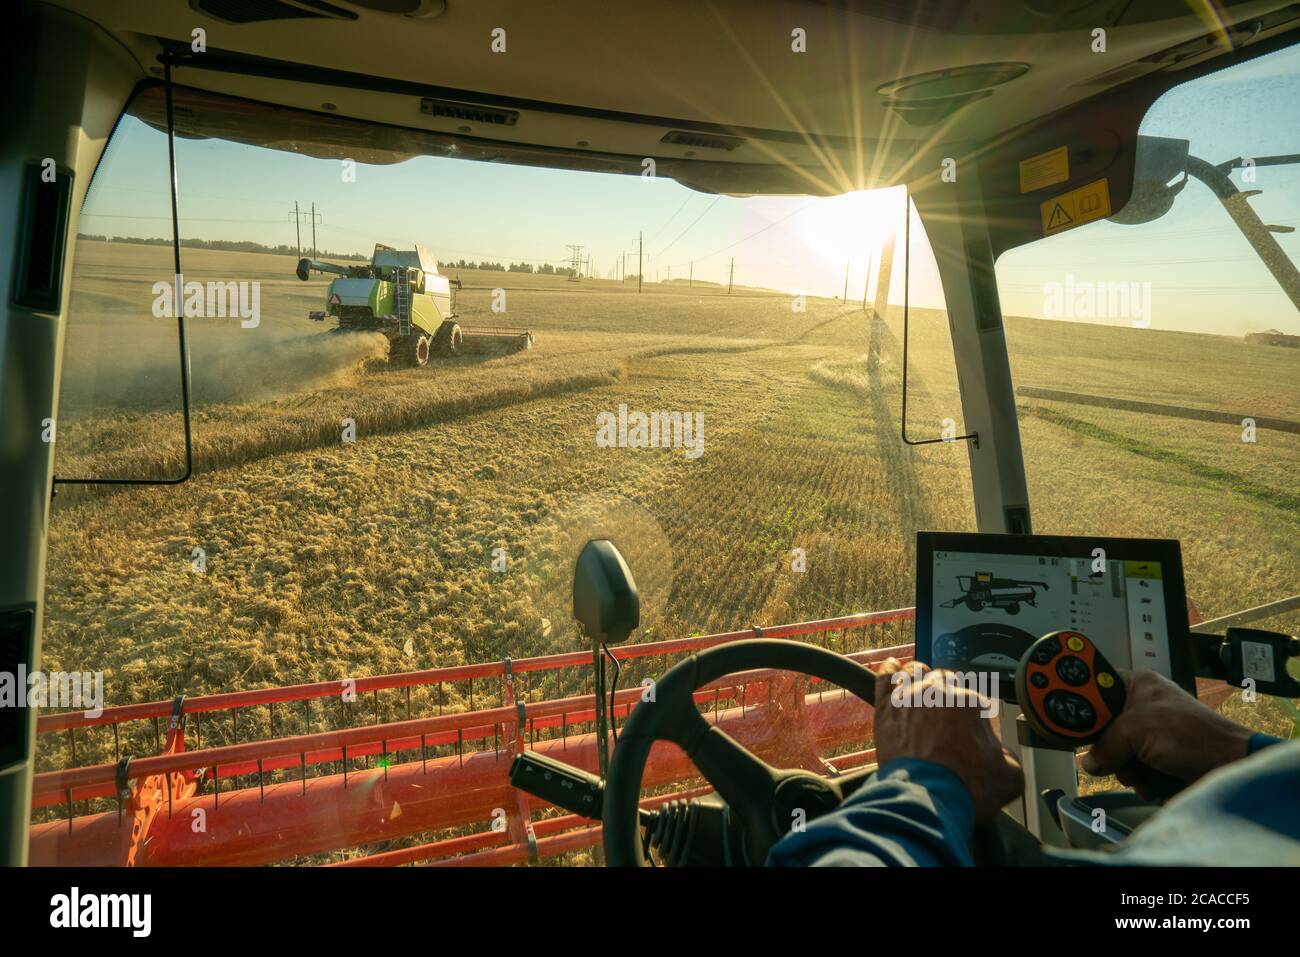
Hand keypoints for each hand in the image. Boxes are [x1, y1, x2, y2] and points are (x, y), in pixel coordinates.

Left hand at [874, 658, 1023, 822]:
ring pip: (915, 672)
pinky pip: (885, 676)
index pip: (974, 698)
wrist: (927, 799)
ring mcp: (910, 697)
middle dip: (947, 693)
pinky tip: (892, 668)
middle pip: (943, 679)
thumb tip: (1002, 753)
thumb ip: (1010, 756)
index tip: (970, 729)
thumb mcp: (1010, 776)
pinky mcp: (886, 707)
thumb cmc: (964, 787)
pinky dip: (889, 670)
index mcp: (970, 703)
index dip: (973, 714)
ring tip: (920, 690)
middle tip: (945, 713)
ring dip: (920, 678)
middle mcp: (938, 693)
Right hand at [1082, 670, 1253, 796]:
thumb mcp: (1135, 730)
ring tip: (1145, 768)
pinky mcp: (1161, 760)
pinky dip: (1143, 780)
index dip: (1083, 704)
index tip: (1068, 717)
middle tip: (1117, 751)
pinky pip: (1135, 772)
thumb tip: (1089, 761)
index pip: (1097, 689)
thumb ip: (1104, 744)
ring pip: (1118, 755)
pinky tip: (1156, 779)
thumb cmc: (1195, 735)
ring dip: (1128, 768)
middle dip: (1110, 748)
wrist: (1229, 767)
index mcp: (1138, 685)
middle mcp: (1144, 708)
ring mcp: (1153, 736)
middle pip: (1104, 729)